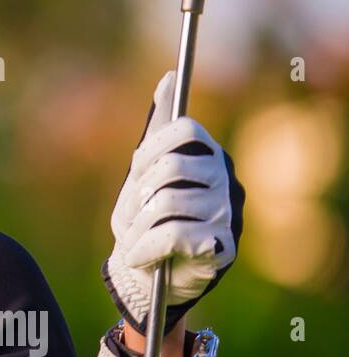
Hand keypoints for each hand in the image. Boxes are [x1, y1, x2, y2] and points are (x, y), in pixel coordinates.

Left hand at [103, 70, 244, 334]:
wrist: (151, 277)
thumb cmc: (146, 221)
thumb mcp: (143, 177)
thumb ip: (156, 136)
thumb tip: (168, 79)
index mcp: (208, 157)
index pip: (186, 130)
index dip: (153, 146)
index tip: (137, 170)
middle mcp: (226, 181)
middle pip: (170, 167)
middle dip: (136, 193)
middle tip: (129, 217)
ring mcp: (228, 214)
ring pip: (165, 204)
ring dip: (136, 226)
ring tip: (131, 241)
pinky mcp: (223, 248)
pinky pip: (172, 236)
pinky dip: (143, 248)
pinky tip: (137, 257)